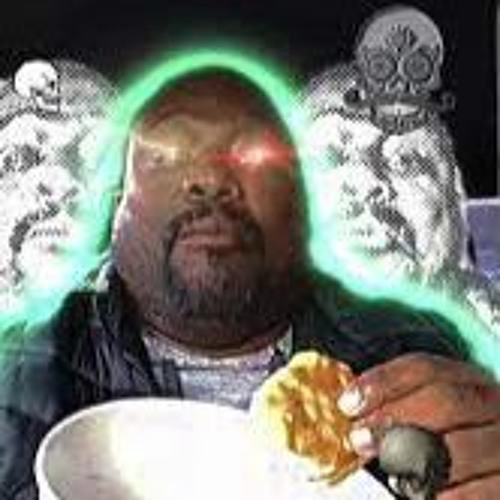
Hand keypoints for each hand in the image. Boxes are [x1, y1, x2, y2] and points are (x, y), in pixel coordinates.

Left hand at [337, 353, 499, 498]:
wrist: (486, 470)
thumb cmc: (449, 437)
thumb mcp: (430, 409)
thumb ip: (400, 402)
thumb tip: (351, 405)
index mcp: (468, 381)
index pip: (424, 368)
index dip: (382, 382)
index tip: (349, 403)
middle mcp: (492, 405)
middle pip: (445, 400)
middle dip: (395, 417)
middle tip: (359, 438)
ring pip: (461, 446)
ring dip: (412, 458)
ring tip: (385, 469)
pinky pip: (478, 492)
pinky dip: (444, 494)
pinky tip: (420, 494)